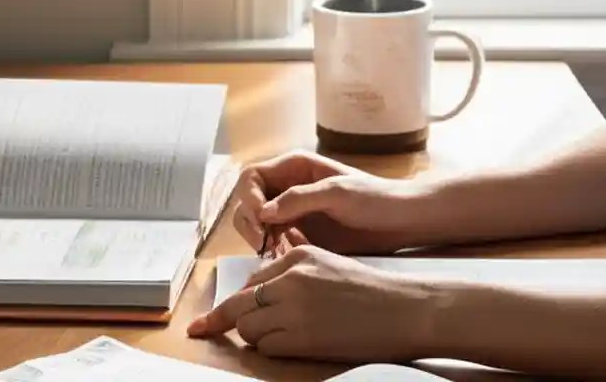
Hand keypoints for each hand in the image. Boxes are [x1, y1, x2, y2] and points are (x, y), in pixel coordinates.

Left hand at [187, 245, 439, 362]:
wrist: (404, 310)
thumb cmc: (372, 292)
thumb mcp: (329, 265)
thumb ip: (293, 273)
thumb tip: (258, 290)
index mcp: (298, 255)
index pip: (251, 281)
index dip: (236, 302)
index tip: (208, 319)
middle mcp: (291, 277)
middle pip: (240, 304)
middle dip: (225, 321)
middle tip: (202, 330)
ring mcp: (293, 306)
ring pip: (249, 327)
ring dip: (258, 337)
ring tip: (288, 337)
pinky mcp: (299, 335)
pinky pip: (266, 347)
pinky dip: (273, 350)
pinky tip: (296, 345)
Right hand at [231, 151, 431, 254]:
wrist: (401, 221)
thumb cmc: (376, 198)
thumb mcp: (338, 193)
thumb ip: (300, 199)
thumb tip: (264, 212)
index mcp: (295, 167)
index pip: (251, 177)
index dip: (250, 197)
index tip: (263, 219)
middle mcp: (288, 188)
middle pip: (247, 203)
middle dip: (251, 224)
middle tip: (266, 245)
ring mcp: (293, 213)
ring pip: (256, 226)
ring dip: (260, 241)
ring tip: (279, 254)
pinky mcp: (300, 235)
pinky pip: (273, 243)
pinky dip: (273, 252)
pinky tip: (289, 258)